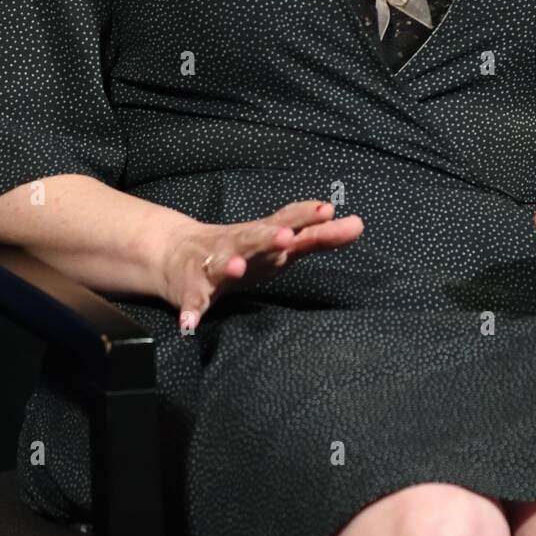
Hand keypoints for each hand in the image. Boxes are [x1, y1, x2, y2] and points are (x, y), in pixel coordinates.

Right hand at [161, 201, 362, 331]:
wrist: (176, 252)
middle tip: (286, 237)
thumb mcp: (278, 240)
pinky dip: (190, 311)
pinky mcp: (191, 289)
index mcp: (261, 235)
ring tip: (237, 269)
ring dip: (229, 266)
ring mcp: (212, 265)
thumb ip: (316, 234)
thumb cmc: (241, 247)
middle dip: (268, 236)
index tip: (328, 210)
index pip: (287, 222)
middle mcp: (238, 244)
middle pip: (253, 237)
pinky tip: (190, 324)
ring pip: (220, 264)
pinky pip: (191, 302)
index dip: (306, 218)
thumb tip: (359, 224)